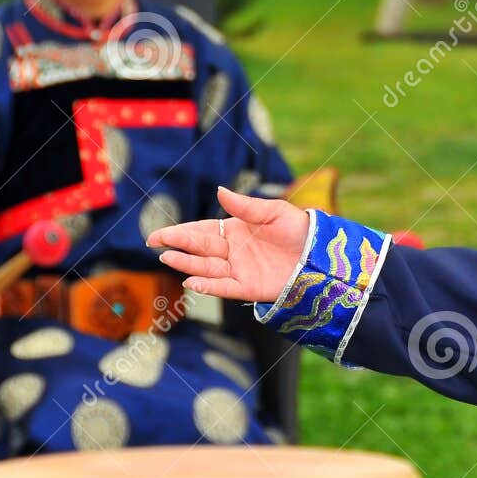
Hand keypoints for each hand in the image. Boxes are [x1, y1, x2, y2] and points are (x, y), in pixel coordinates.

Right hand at [147, 186, 310, 301]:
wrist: (321, 254)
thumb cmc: (299, 229)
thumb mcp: (273, 211)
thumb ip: (245, 206)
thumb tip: (219, 190)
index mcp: (236, 230)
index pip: (202, 231)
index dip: (180, 233)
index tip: (159, 235)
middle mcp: (233, 251)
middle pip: (200, 249)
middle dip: (177, 245)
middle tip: (155, 242)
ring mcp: (239, 270)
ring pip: (207, 268)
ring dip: (188, 264)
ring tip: (168, 258)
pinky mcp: (249, 287)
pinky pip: (225, 287)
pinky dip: (208, 286)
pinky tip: (191, 281)